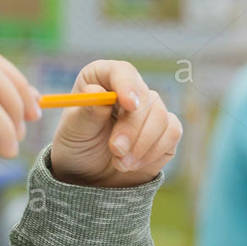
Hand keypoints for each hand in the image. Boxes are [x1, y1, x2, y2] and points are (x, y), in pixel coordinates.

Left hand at [48, 60, 181, 187]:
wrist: (90, 174)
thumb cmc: (78, 145)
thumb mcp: (75, 130)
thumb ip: (87, 112)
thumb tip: (96, 92)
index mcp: (102, 79)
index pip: (122, 72)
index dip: (127, 85)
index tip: (129, 105)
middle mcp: (130, 89)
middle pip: (145, 97)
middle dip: (132, 128)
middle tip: (117, 150)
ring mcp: (150, 108)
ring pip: (161, 117)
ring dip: (141, 145)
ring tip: (119, 163)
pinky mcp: (166, 129)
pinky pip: (171, 133)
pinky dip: (153, 152)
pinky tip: (134, 164)